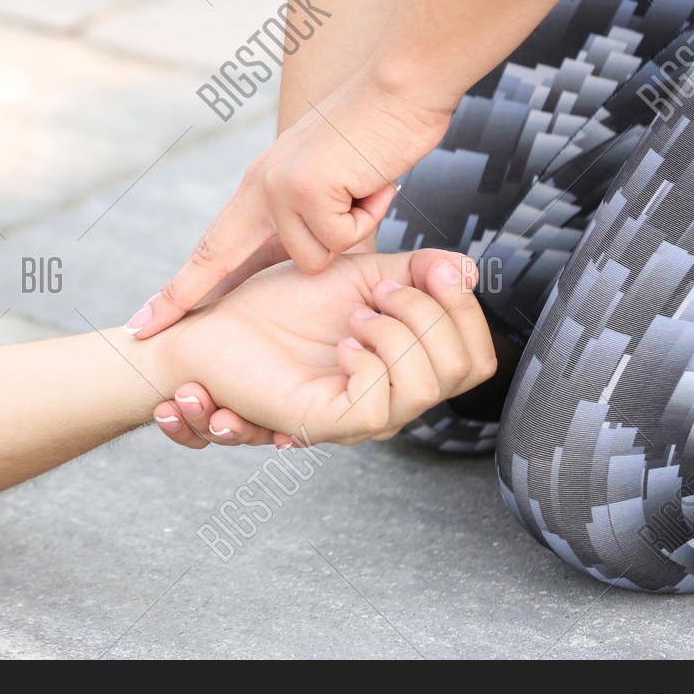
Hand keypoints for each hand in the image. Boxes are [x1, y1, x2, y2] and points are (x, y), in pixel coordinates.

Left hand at [129, 71, 452, 339]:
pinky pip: (339, 239)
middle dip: (179, 295)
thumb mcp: (331, 182)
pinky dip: (368, 215)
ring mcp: (278, 188)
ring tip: (363, 187)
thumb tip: (304, 264)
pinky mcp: (304, 189)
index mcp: (261, 185)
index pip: (213, 244)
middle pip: (218, 255)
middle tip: (138, 325)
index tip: (145, 317)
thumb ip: (307, 216)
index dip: (182, 286)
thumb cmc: (379, 137)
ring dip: (350, 230)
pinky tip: (371, 180)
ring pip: (311, 259)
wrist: (402, 87)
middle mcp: (260, 186)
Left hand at [146, 248, 494, 446]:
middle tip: (378, 293)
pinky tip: (342, 344)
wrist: (217, 323)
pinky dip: (370, 364)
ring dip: (397, 336)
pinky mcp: (325, 423)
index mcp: (407, 364)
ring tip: (355, 316)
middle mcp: (393, 396)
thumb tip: (466, 270)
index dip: (467, 312)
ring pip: (425, 389)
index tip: (433, 272)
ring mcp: (362, 414)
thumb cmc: (283, 303)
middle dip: (428, 315)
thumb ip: (415, 270)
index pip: (475, 358)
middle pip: (460, 371)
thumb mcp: (361, 271)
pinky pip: (379, 405)